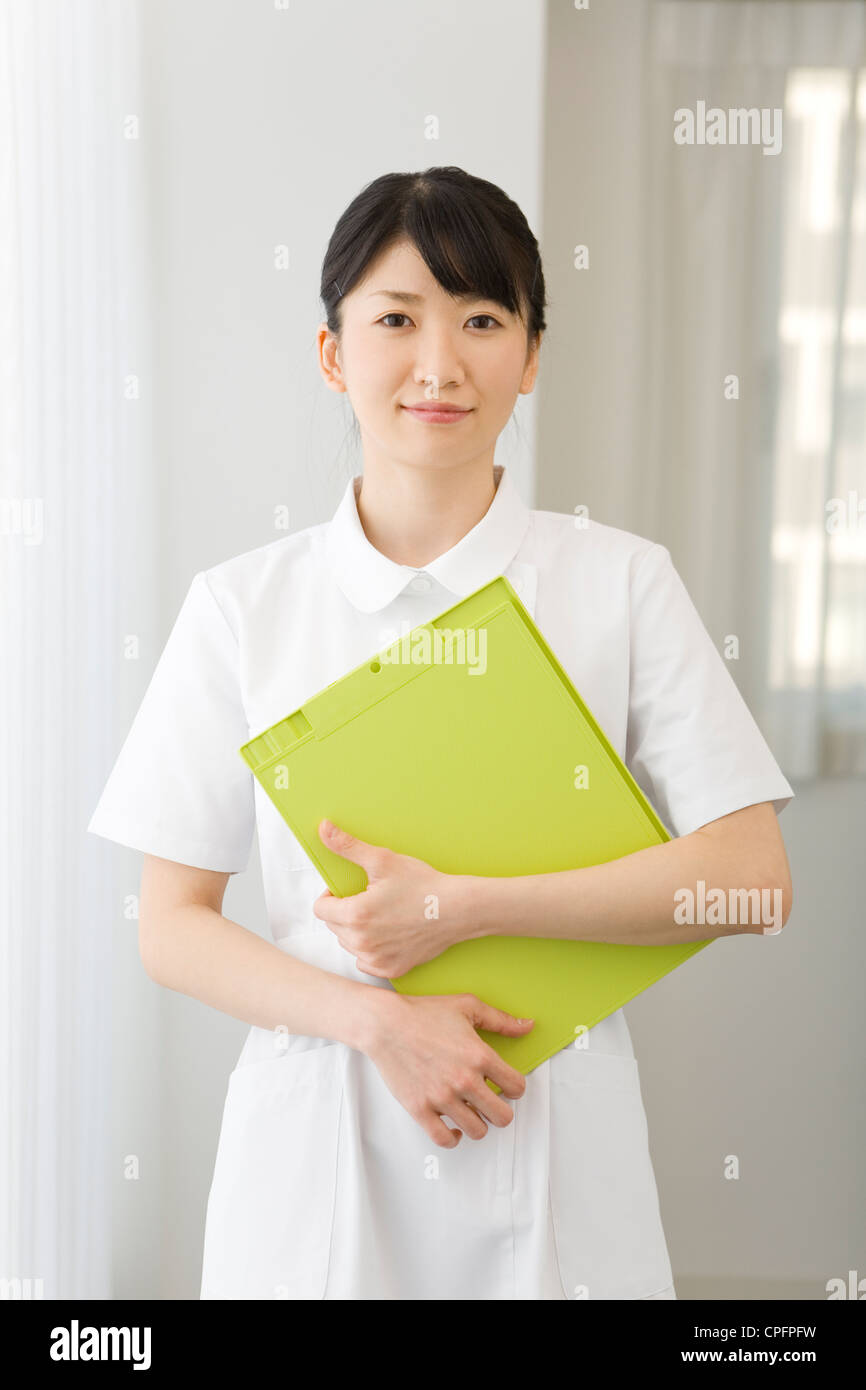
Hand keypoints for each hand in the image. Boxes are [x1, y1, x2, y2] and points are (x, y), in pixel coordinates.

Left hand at [312, 819, 464, 976]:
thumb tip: (324, 828)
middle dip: (345, 912)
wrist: (457, 909)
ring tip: (382, 916)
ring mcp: (376, 960)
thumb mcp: (382, 860)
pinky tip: (388, 934)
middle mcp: (362, 942)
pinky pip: (365, 962)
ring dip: (357, 931)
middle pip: (333, 926)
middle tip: (371, 899)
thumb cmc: (423, 884)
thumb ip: (348, 846)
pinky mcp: (390, 970)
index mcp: (355, 915)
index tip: (350, 889)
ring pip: (349, 944)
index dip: (331, 895)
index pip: (320, 909)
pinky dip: (371, 950)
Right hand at [365, 990, 534, 1146]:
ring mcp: (442, 1097)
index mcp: (479, 1055)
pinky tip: (454, 1126)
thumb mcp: (467, 1007)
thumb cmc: (422, 1013)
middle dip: (501, 1110)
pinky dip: (453, 1138)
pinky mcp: (420, 1109)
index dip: (515, 1088)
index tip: (507, 1087)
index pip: (516, 1087)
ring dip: (478, 1122)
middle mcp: (463, 1080)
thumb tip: (527, 1026)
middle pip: (502, 1116)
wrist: (385, 1024)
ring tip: (471, 1111)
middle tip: (491, 1102)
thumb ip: (500, 1020)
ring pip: (476, 1130)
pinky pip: (445, 1139)